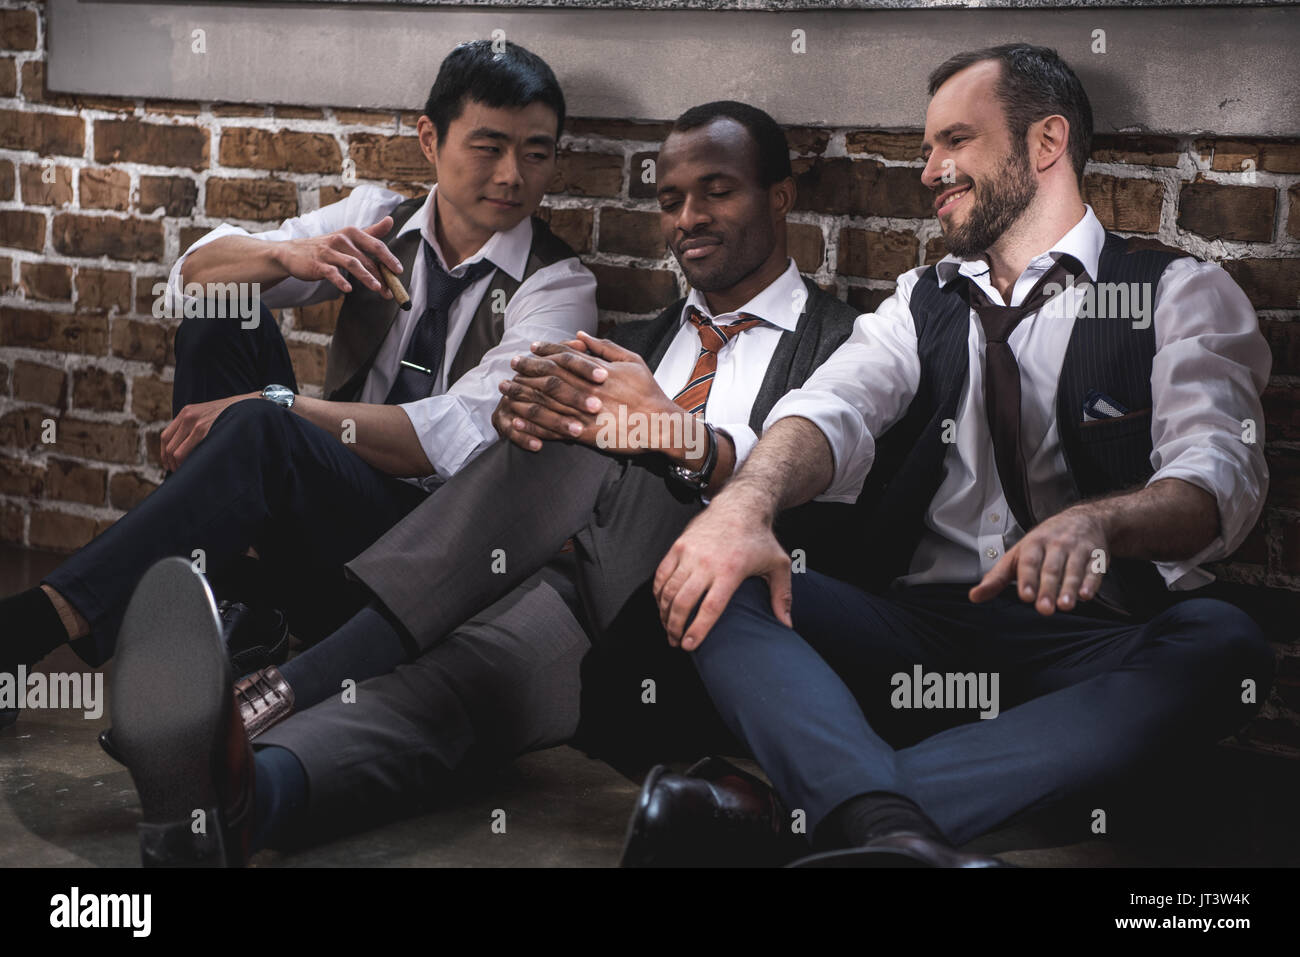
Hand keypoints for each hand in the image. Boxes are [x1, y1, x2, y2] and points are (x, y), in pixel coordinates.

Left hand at [160, 392, 257, 469]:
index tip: (170, 464)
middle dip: (172, 463)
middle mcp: (188, 417)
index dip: (165, 454)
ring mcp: (196, 424)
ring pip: (177, 453)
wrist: (250, 407)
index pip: (166, 437)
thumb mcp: (209, 414)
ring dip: (179, 465)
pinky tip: (196, 468)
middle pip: (169, 446)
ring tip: (188, 472)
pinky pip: (189, 453)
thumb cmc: (232, 415)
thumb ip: (195, 426)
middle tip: (179, 472)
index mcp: (187, 412)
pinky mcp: (205, 431)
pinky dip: (189, 463)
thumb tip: (182, 451)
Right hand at [275, 215, 402, 296]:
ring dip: (366, 277)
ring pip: (352, 264)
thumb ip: (371, 232)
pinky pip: (332, 273)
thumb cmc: (327, 247)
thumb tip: (391, 220)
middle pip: (366, 259)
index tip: (399, 271)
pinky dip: (340, 281)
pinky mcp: (318, 264)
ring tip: (377, 288)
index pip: (375, 245)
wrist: (294, 252)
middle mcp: (342, 240)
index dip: (389, 258)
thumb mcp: (349, 237)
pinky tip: (348, 290)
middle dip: (381, 276)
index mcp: (352, 233)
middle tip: (391, 290)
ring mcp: (329, 252)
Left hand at [500, 331, 677, 451]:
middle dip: (526, 369)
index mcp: (597, 370)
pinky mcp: (585, 434)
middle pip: (548, 376)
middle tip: (511, 365)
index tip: (530, 347)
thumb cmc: (649, 392)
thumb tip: (581, 335)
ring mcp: (584, 412)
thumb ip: (604, 347)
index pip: (564, 355)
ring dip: (522, 394)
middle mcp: (586, 389)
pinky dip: (534, 424)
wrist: (661, 425)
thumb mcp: (632, 361)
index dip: (545, 350)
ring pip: (546, 401)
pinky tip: (517, 420)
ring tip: (505, 390)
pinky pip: (553, 428)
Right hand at [653, 497, 792, 650]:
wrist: (741, 505)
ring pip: (668, 589)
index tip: (690, 645)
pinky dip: (658, 592)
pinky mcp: (679, 545)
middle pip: (683, 602)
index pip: (710, 607)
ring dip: (664, 612)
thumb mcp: (778, 565)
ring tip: (668, 628)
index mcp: (730, 571)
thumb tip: (786, 624)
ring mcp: (689, 553)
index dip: (697, 629)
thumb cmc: (760, 538)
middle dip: (675, 626)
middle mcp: (706, 562)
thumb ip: (782, 596)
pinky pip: (662, 573)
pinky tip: (661, 605)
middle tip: (675, 641)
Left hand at [968, 505, 1110, 613]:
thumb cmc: (1044, 542)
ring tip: (1065, 606)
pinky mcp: (1096, 556)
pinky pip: (1094, 569)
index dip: (1027, 579)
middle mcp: (1056, 544)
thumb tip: (974, 596)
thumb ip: (997, 578)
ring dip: (1069, 588)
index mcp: (1033, 544)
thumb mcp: (1017, 555)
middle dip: (1047, 589)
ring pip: (1073, 570)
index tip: (1025, 596)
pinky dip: (1091, 582)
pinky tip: (1085, 595)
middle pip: (1051, 568)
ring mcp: (1077, 549)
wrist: (1084, 519)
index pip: (1028, 562)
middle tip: (1044, 609)